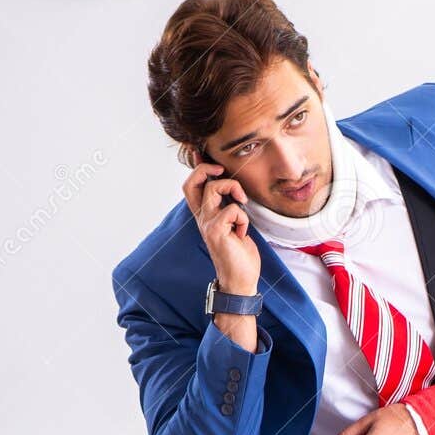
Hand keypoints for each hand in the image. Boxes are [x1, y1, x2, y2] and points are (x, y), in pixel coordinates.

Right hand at [182, 159, 260, 295]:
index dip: (196, 167)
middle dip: (206, 168)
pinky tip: (243, 232)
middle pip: (192, 182)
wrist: (241, 281)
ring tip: (243, 202)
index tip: (201, 153)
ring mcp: (207, 224)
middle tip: (222, 171)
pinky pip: (231, 209)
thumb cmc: (240, 254)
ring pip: (214, 188)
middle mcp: (202, 218)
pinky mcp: (216, 232)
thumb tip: (232, 188)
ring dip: (233, 189)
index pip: (191, 185)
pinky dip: (243, 218)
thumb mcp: (234, 224)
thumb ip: (229, 206)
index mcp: (205, 215)